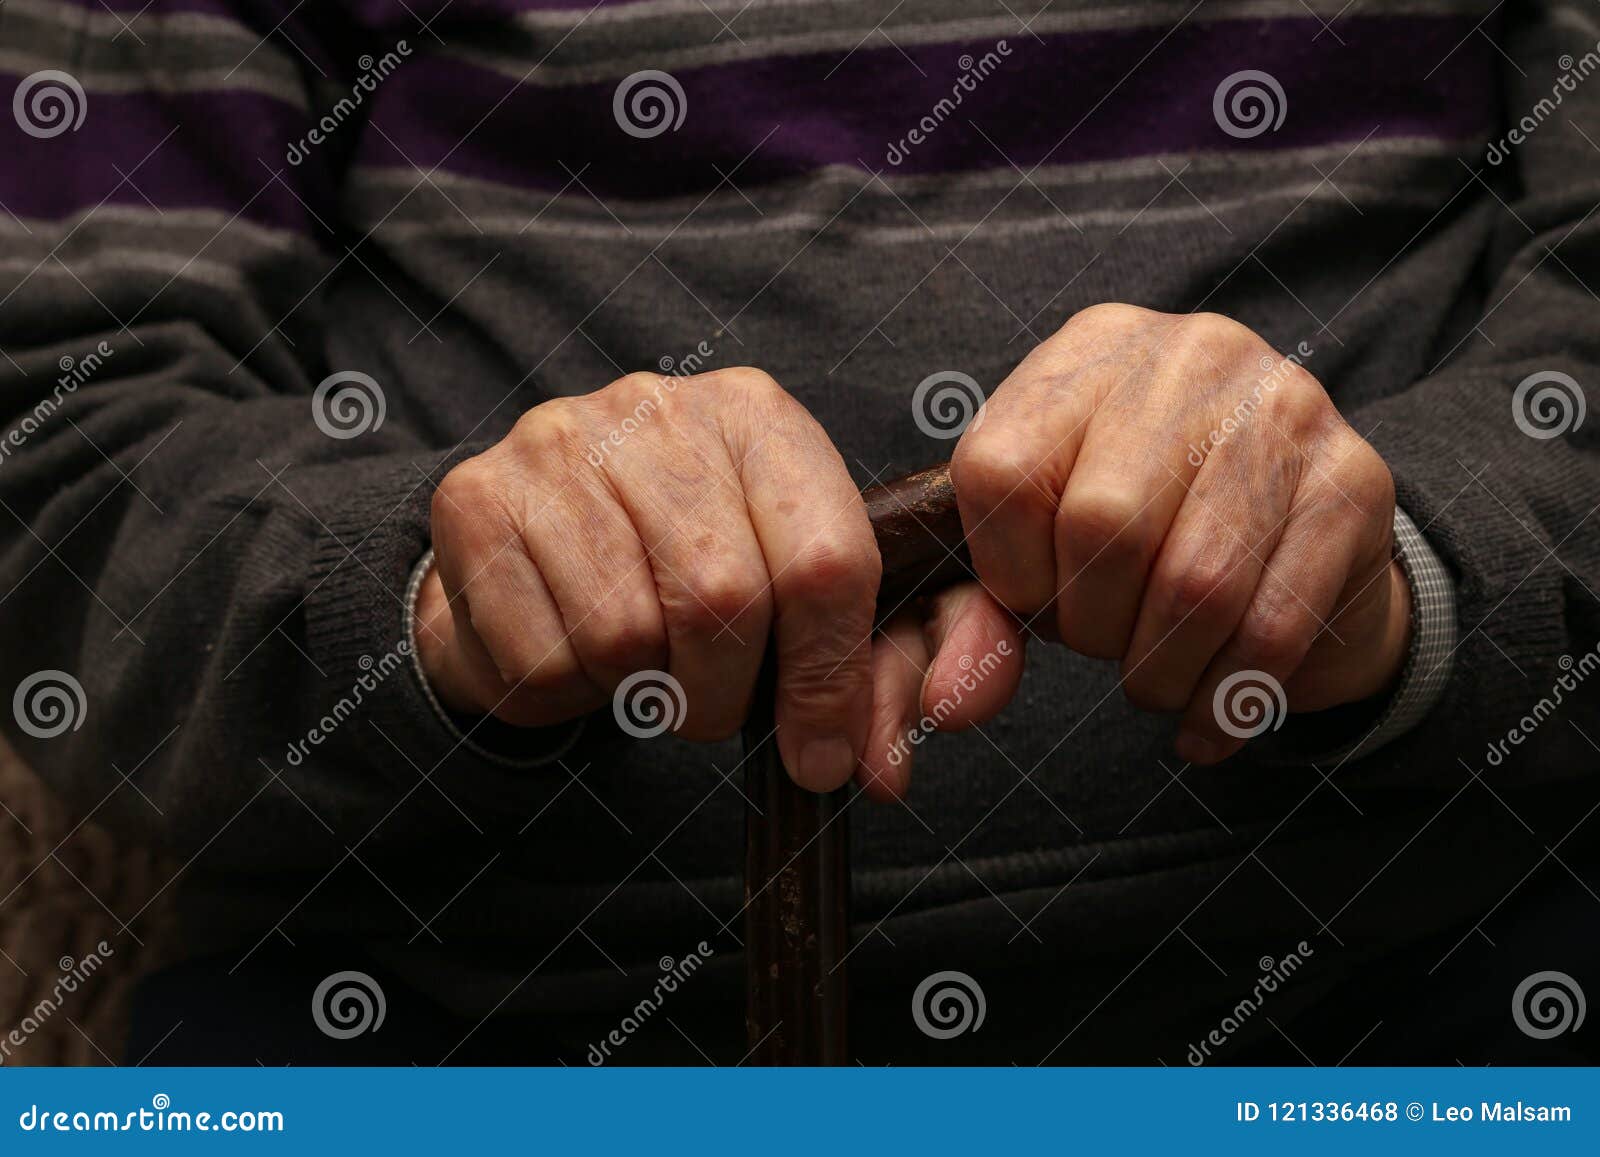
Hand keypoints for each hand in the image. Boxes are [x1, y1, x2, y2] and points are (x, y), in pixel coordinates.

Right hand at [415, 368, 1019, 795]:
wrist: (532, 539)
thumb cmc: (680, 571)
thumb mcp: (785, 594)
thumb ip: (853, 674)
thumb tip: (877, 773)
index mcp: (759, 417)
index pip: (825, 559)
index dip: (828, 679)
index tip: (819, 758)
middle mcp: (659, 409)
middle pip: (722, 600)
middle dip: (722, 695)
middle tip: (705, 707)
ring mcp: (558, 444)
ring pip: (625, 635)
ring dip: (637, 691)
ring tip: (634, 661)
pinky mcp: (477, 498)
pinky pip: (542, 656)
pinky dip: (564, 692)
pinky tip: (567, 644)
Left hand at [949, 304, 1410, 763]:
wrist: (1301, 540)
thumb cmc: (1144, 538)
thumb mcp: (1044, 546)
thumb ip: (984, 612)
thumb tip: (950, 703)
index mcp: (1090, 349)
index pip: (1000, 468)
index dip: (1007, 570)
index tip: (1037, 600)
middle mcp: (1189, 355)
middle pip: (1102, 524)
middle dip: (1090, 625)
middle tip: (1107, 644)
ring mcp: (1285, 407)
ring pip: (1195, 582)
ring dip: (1159, 670)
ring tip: (1154, 682)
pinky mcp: (1355, 483)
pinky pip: (1272, 626)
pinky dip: (1224, 701)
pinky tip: (1206, 721)